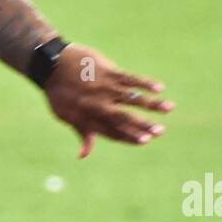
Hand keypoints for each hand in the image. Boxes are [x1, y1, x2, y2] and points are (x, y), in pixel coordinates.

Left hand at [44, 44, 175, 158]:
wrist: (52, 65)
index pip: (113, 131)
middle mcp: (99, 105)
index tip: (145, 141)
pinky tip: (159, 88)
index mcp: (89, 118)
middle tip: (159, 132)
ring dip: (151, 104)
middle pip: (124, 118)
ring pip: (131, 97)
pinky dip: (144, 83)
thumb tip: (83, 156)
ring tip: (169, 108)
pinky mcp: (108, 71)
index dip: (129, 136)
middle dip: (142, 126)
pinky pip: (130, 78)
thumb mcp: (65, 117)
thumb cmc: (58, 94)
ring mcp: (105, 87)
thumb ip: (82, 134)